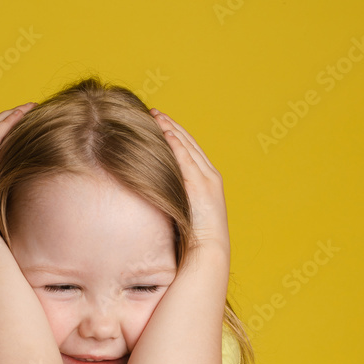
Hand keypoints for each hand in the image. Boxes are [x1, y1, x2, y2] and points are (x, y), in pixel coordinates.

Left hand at [150, 108, 230, 257]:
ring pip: (187, 147)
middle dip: (172, 126)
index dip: (176, 134)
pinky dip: (176, 145)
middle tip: (155, 113)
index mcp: (207, 181)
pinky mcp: (201, 186)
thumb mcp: (183, 210)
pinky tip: (165, 133)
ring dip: (171, 129)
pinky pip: (186, 160)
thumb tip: (153, 191)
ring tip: (156, 116)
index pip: (191, 150)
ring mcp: (207, 179)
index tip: (161, 123)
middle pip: (189, 143)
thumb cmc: (194, 237)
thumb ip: (174, 196)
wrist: (208, 250)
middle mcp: (210, 175)